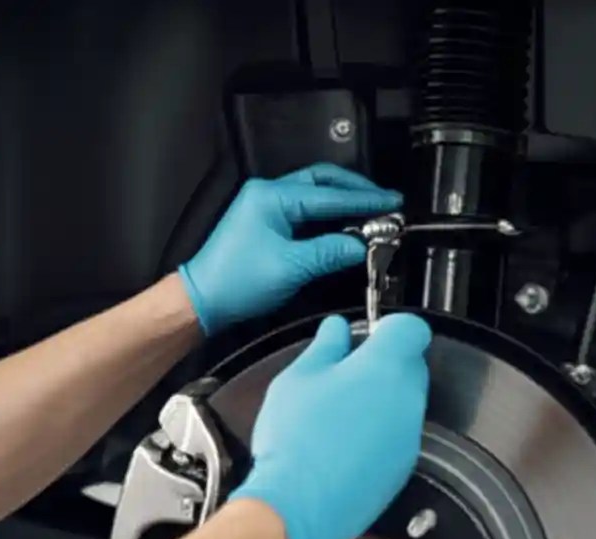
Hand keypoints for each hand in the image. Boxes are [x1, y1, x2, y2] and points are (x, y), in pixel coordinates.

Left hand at [179, 163, 402, 334]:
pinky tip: (346, 226)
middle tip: (385, 202)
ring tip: (372, 213)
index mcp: (272, 196)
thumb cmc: (235, 282)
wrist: (203, 300)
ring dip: (344, 202)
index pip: (331, 195)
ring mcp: (267, 206)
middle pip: (324, 181)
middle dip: (357, 191)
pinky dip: (329, 216)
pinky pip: (306, 211)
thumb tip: (362, 245)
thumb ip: (331, 252)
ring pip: (316, 194)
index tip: (391, 204)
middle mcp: (268, 193)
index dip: (366, 200)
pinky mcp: (267, 222)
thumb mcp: (291, 267)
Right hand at [227, 314, 431, 538]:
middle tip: (343, 373)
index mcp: (385, 367)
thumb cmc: (297, 441)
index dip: (390, 327)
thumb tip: (336, 329)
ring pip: (403, 402)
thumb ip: (325, 347)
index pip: (411, 329)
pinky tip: (344, 442)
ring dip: (380, 400)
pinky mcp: (403, 467)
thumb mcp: (297, 379)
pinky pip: (397, 436)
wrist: (298, 506)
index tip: (369, 335)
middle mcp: (407, 399)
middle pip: (410, 365)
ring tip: (338, 412)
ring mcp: (409, 436)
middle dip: (383, 363)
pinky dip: (378, 433)